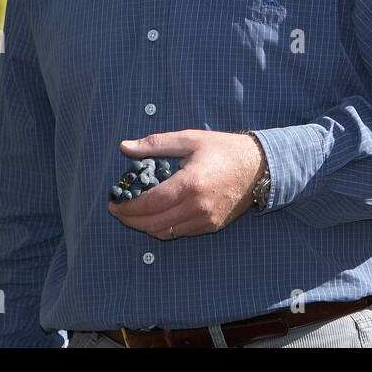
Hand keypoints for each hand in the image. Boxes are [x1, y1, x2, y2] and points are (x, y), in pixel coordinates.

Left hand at [108, 130, 267, 239]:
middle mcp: (197, 207)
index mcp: (189, 184)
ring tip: (134, 213)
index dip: (127, 208)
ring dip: (145, 226)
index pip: (149, 204)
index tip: (113, 203)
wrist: (259, 167)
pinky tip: (157, 214)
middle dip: (130, 220)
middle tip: (118, 211)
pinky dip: (164, 227)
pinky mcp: (212, 226)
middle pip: (153, 224)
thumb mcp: (188, 139)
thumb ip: (155, 144)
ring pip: (165, 233)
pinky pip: (181, 232)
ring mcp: (206, 220)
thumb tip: (125, 147)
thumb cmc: (223, 149)